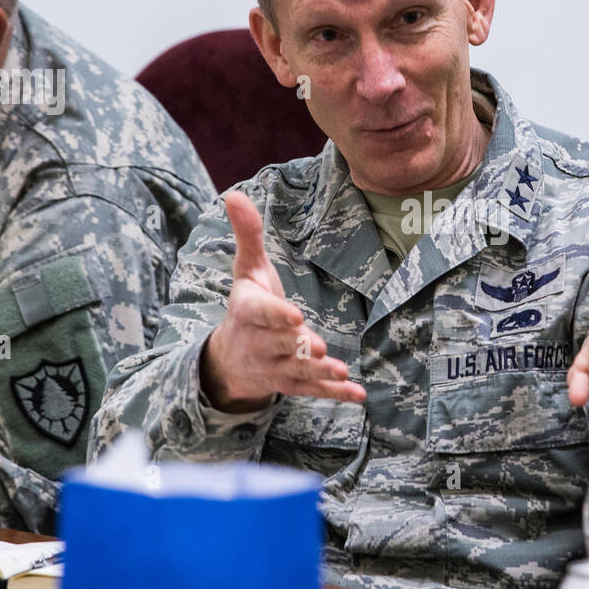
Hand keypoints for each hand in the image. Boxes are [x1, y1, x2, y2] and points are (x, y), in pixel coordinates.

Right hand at [200, 192, 367, 412]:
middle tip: (320, 345)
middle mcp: (259, 342)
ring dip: (319, 372)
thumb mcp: (246, 270)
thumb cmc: (247, 304)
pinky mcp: (291, 385)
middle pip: (281, 344)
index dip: (276, 316)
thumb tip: (233, 193)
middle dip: (299, 345)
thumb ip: (248, 235)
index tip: (294, 316)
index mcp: (249, 311)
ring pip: (298, 371)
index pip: (261, 314)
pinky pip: (312, 391)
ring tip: (341, 371)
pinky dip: (335, 394)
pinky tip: (358, 395)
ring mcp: (275, 366)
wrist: (229, 359)